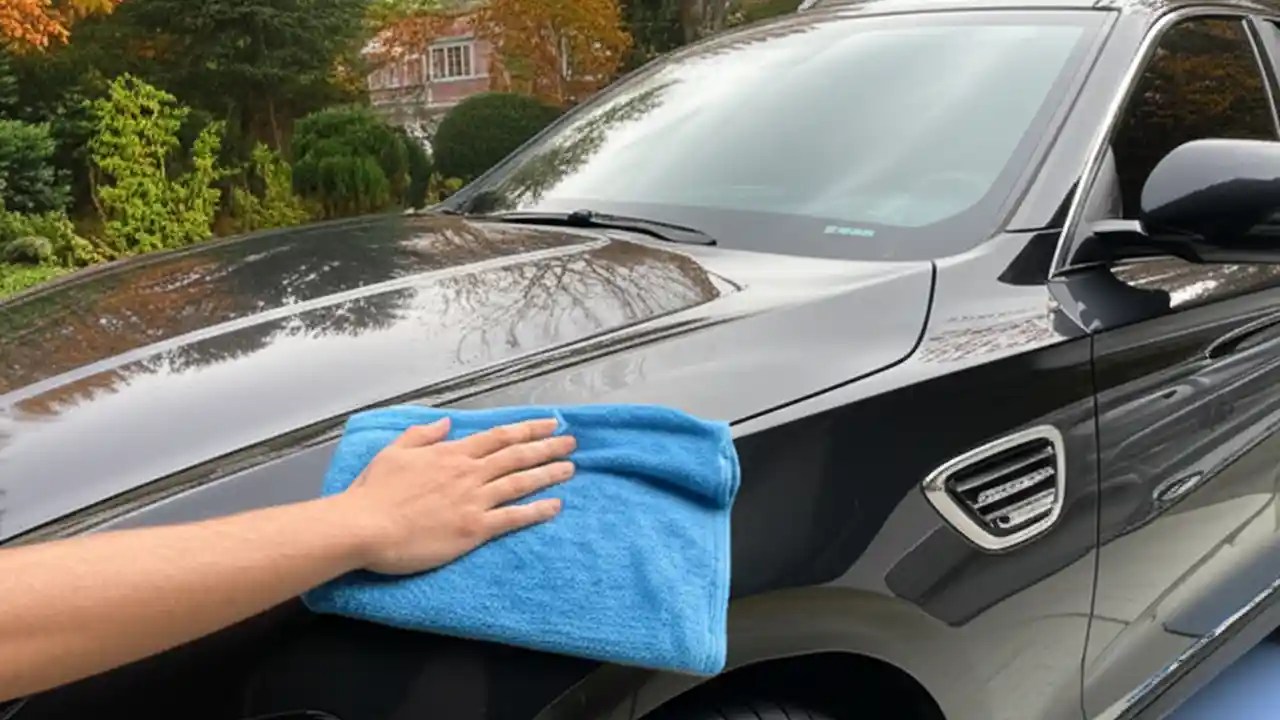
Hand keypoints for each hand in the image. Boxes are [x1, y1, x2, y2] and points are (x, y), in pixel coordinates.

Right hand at [336, 417, 576, 575]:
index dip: (527, 428)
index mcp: (450, 454)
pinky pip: (513, 517)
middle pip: (516, 455)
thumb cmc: (373, 492)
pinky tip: (556, 505)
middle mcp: (468, 473)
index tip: (549, 423)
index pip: (498, 436)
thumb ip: (422, 435)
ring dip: (548, 473)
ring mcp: (473, 500)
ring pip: (520, 482)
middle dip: (547, 446)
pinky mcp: (474, 529)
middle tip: (571, 442)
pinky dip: (536, 510)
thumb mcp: (394, 452)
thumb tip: (445, 424)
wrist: (365, 526)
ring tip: (570, 468)